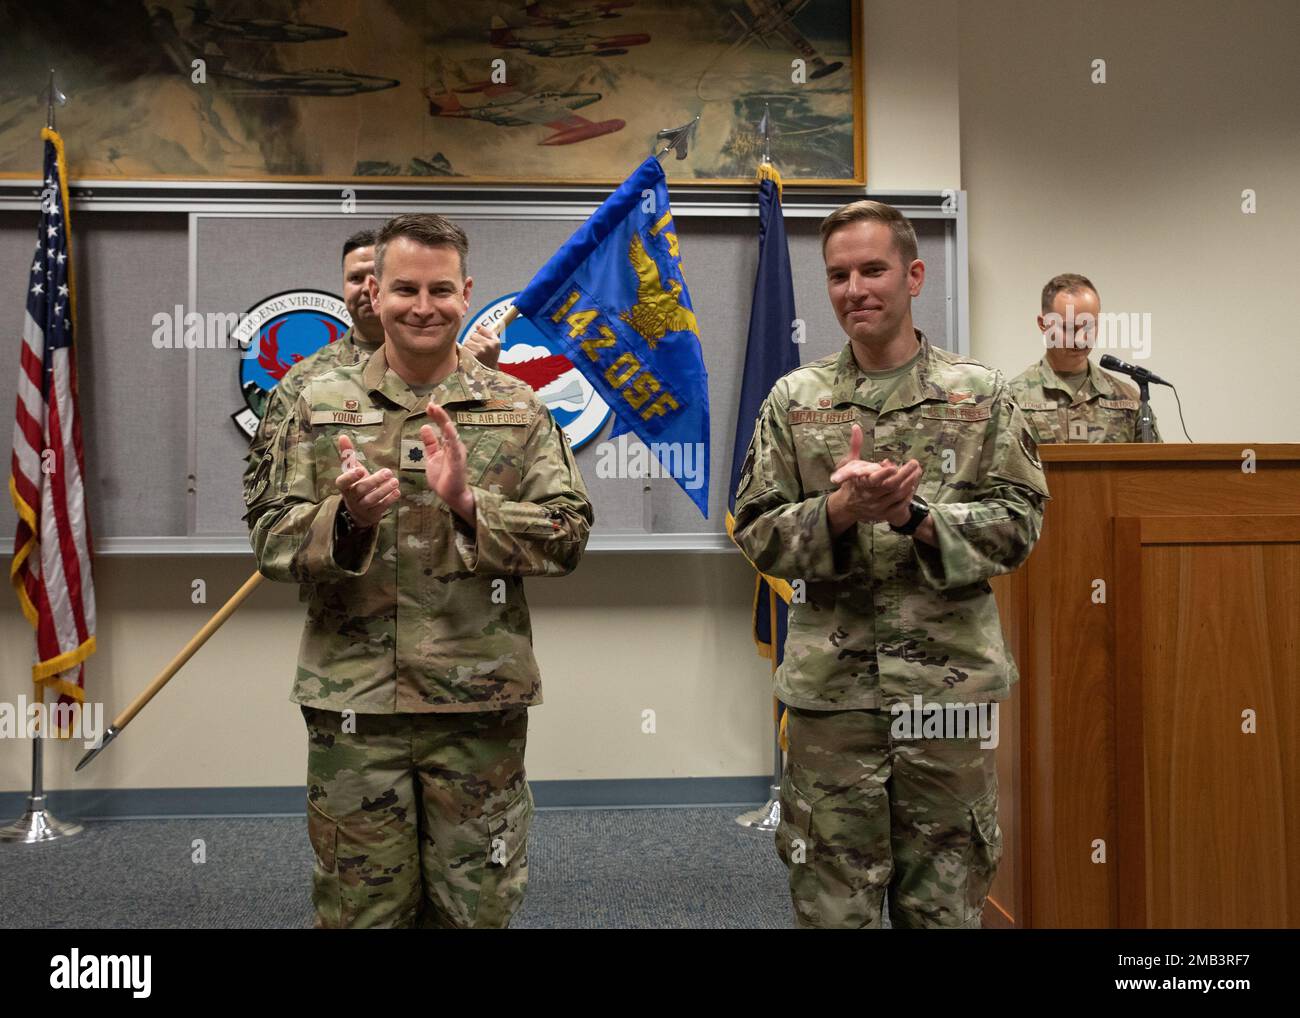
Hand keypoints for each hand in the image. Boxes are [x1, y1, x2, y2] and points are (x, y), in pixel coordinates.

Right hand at [334, 434, 398, 527]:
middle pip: (361, 490)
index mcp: (344, 486)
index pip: (342, 482)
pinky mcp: (374, 513)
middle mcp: (352, 497)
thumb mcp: (351, 470)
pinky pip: (381, 507)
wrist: (359, 510)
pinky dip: (389, 500)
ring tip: (395, 481)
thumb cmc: (355, 484)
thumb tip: (343, 435)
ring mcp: (362, 507)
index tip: (361, 470)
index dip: (350, 477)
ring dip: (384, 490)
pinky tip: (397, 492)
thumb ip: (347, 454)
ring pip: (372, 500)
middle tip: (388, 472)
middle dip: (375, 481)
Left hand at [421, 402, 475, 523]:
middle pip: (447, 426)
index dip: (436, 415)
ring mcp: (456, 454)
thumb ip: (430, 443)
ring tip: (437, 410)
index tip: (429, 405)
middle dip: (439, 415)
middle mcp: (454, 446)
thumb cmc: (443, 477)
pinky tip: (447, 428)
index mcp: (448, 445)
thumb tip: (425, 427)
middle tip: (431, 403)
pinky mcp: (457, 462)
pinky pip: (454, 448)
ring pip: (451, 434)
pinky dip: (451, 437)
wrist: (450, 495)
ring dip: (444, 422)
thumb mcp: (432, 457)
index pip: (442, 426)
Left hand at [462, 324, 501, 368]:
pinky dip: (465, 353)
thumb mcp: (494, 346)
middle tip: (477, 351)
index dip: (479, 336)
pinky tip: (470, 358)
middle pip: (473, 335)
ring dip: (468, 348)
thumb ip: (487, 333)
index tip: (482, 343)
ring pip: (468, 342)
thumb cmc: (490, 359)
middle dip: (473, 342)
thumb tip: (477, 325)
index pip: (481, 330)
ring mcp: (480, 350)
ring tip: (474, 355)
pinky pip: (464, 348)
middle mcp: (488, 345)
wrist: (487, 374)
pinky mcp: (472, 356)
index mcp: (495, 342)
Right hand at [828, 424, 922, 527]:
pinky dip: (908, 495)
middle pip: (891, 486)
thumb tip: (856, 426)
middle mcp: (869, 497)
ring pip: (898, 495)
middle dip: (905, 474)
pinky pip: (900, 505)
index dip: (884, 473)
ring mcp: (877, 507)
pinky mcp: (884, 514)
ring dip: (910, 483)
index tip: (894, 465)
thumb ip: (855, 445)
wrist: (847, 507)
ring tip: (917, 471)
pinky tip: (912, 485)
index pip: (874, 480)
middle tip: (914, 463)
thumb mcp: (849, 464)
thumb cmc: (851, 482)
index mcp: (861, 484)